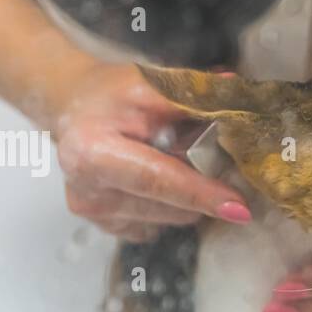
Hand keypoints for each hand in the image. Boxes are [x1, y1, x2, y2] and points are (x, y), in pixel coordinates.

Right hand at [48, 62, 251, 241]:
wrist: (71, 106)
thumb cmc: (113, 95)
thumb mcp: (150, 85)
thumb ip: (193, 94)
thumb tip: (236, 92)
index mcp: (92, 151)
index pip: (157, 179)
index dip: (201, 192)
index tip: (239, 208)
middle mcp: (88, 190)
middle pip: (169, 207)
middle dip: (201, 189)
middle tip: (209, 160)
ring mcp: (94, 212)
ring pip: (169, 219)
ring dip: (186, 197)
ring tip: (175, 162)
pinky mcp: (104, 226)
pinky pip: (157, 226)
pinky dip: (169, 207)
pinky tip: (158, 181)